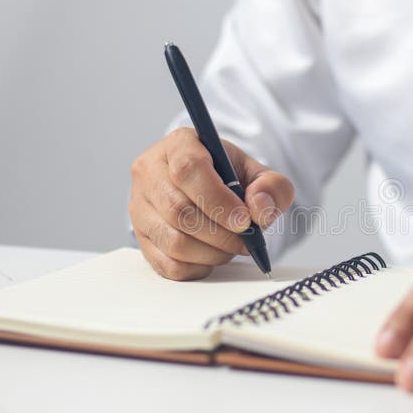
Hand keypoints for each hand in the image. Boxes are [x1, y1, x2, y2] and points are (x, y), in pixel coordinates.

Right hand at [129, 127, 293, 279]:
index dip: (218, 199)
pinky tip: (212, 256)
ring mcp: (140, 205)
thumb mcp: (260, 175)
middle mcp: (150, 171)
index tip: (243, 220)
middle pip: (179, 210)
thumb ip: (272, 187)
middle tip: (245, 240)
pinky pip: (168, 263)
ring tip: (230, 247)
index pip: (188, 168)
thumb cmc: (232, 179)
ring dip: (211, 253)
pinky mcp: (141, 236)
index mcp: (179, 144)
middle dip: (220, 233)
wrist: (212, 191)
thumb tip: (259, 207)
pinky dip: (198, 267)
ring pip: (173, 240)